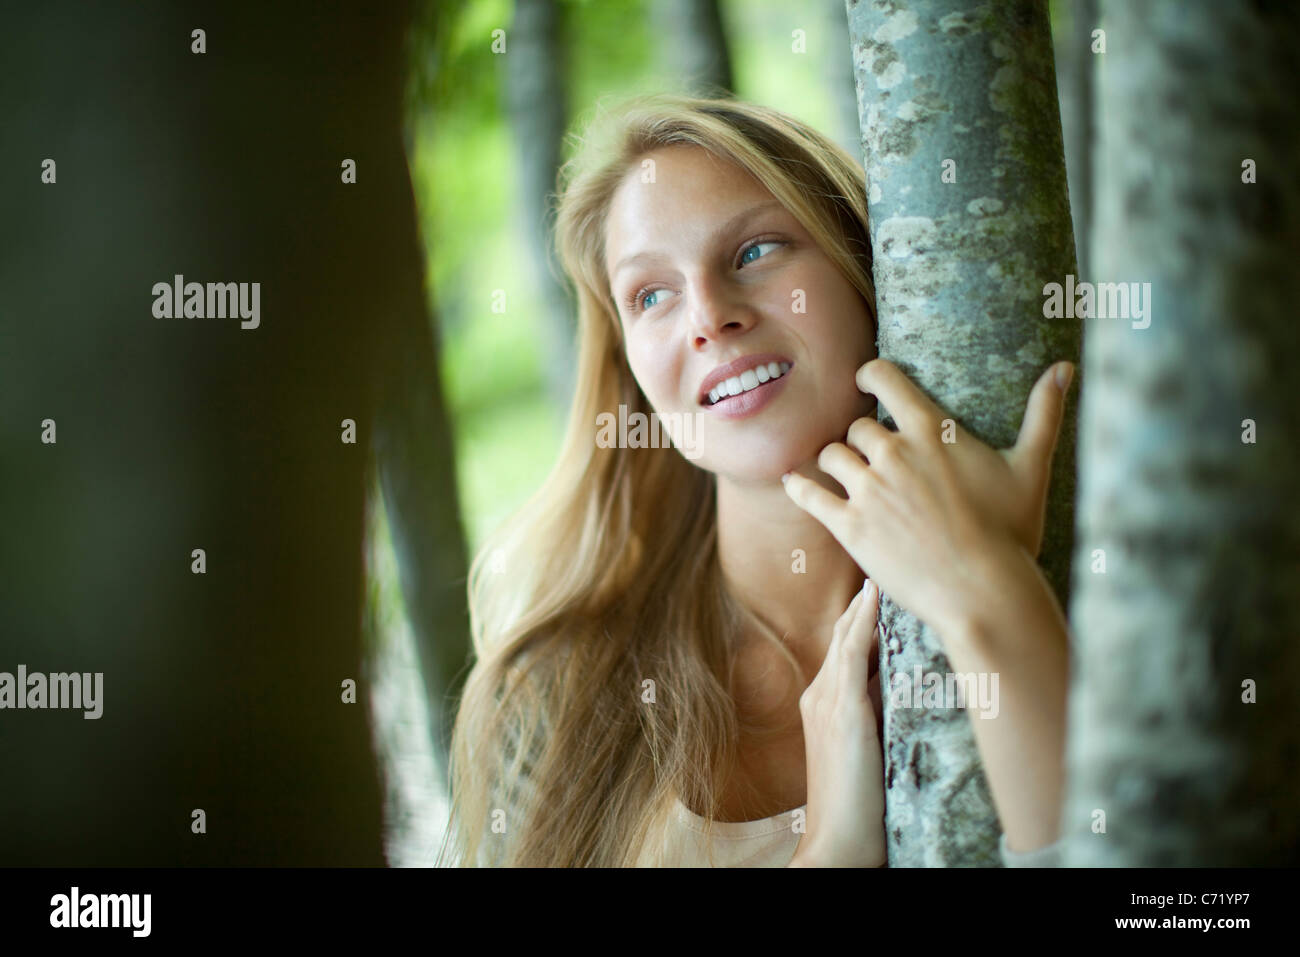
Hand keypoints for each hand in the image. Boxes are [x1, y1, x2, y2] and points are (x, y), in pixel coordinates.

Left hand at [781, 358, 1072, 636]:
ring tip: (843, 475)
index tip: (865, 381)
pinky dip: (800, 486)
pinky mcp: (849, 526)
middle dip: (863, 440)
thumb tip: (1066, 367)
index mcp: (930, 430)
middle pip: (856, 427)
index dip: (869, 375)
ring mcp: (868, 489)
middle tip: (873, 457)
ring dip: (836, 463)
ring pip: (831, 456)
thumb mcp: (1030, 468)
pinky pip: (810, 494)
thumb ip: (1044, 414)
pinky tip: (796, 482)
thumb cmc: (1009, 532)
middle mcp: (892, 452)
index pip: (883, 378)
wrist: (981, 592)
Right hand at [788, 580, 885, 867]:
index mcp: (825, 703)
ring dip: (867, 600)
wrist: (836, 844)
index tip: (888, 583)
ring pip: (850, 636)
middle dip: (866, 599)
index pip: (849, 647)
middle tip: (888, 556)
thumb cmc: (859, 808)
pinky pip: (852, 654)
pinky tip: (875, 596)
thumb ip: (880, 718)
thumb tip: (909, 688)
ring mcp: (827, 700)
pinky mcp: (842, 712)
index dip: (865, 615)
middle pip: (847, 633)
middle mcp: (821, 694)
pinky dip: (863, 622)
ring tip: (885, 561)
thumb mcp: (870, 752)